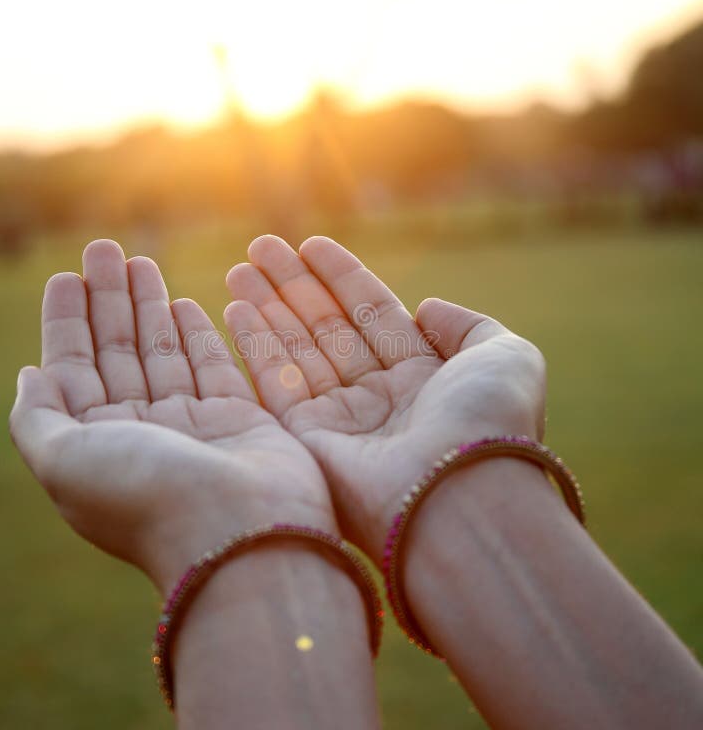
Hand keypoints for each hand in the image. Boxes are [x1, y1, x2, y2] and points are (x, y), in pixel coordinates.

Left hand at [9, 240, 335, 594]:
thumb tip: (28, 375)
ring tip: (141, 259)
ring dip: (150, 305)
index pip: (74, 370)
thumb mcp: (63, 461)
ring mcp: (191, 425)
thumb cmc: (146, 497)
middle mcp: (141, 433)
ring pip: (164, 353)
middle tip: (105, 249)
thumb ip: (38, 418)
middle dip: (109, 301)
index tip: (66, 275)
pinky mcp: (238, 418)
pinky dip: (197, 334)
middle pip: (119, 353)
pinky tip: (184, 302)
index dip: (68, 322)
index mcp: (96, 445)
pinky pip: (213, 366)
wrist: (239, 533)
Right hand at [224, 236, 545, 563]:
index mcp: (424, 377)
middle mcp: (379, 398)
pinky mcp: (306, 444)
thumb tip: (426, 308)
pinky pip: (274, 384)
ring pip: (296, 350)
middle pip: (327, 328)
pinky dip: (255, 346)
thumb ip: (469, 326)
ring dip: (266, 307)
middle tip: (260, 246)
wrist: (461, 498)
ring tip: (239, 267)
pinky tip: (235, 308)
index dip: (342, 277)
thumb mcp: (506, 356)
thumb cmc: (488, 424)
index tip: (310, 244)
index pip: (373, 314)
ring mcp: (341, 422)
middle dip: (294, 285)